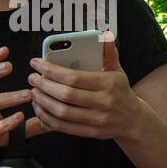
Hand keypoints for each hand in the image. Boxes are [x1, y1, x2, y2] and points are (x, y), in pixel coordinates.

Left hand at [28, 34, 145, 140]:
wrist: (134, 120)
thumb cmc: (120, 91)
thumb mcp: (117, 70)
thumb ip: (108, 53)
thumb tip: (104, 34)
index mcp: (108, 84)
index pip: (73, 77)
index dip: (51, 70)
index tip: (36, 63)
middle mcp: (104, 103)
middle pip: (65, 95)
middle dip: (43, 85)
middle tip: (32, 78)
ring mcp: (98, 120)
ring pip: (62, 112)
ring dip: (42, 102)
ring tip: (34, 92)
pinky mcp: (92, 133)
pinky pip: (64, 127)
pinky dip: (47, 118)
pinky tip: (40, 108)